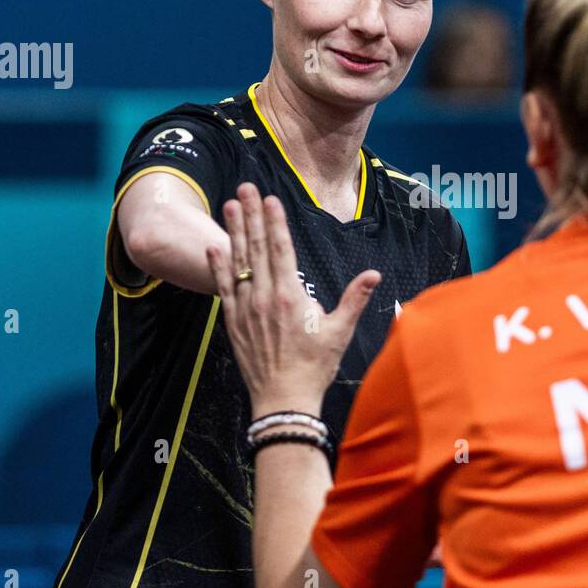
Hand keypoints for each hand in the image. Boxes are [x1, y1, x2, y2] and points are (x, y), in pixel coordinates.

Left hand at [206, 183, 380, 415]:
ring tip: (228, 205)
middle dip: (251, 214)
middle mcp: (265, 298)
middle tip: (244, 188)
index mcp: (291, 296)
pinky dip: (218, 266)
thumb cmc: (315, 366)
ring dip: (233, 231)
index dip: (275, 221)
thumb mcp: (339, 331)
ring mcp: (246, 309)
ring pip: (238, 262)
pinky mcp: (233, 322)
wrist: (284, 399)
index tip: (270, 198)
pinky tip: (213, 246)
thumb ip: (354, 299)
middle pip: (257, 247)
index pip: (281, 249)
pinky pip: (223, 287)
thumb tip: (374, 274)